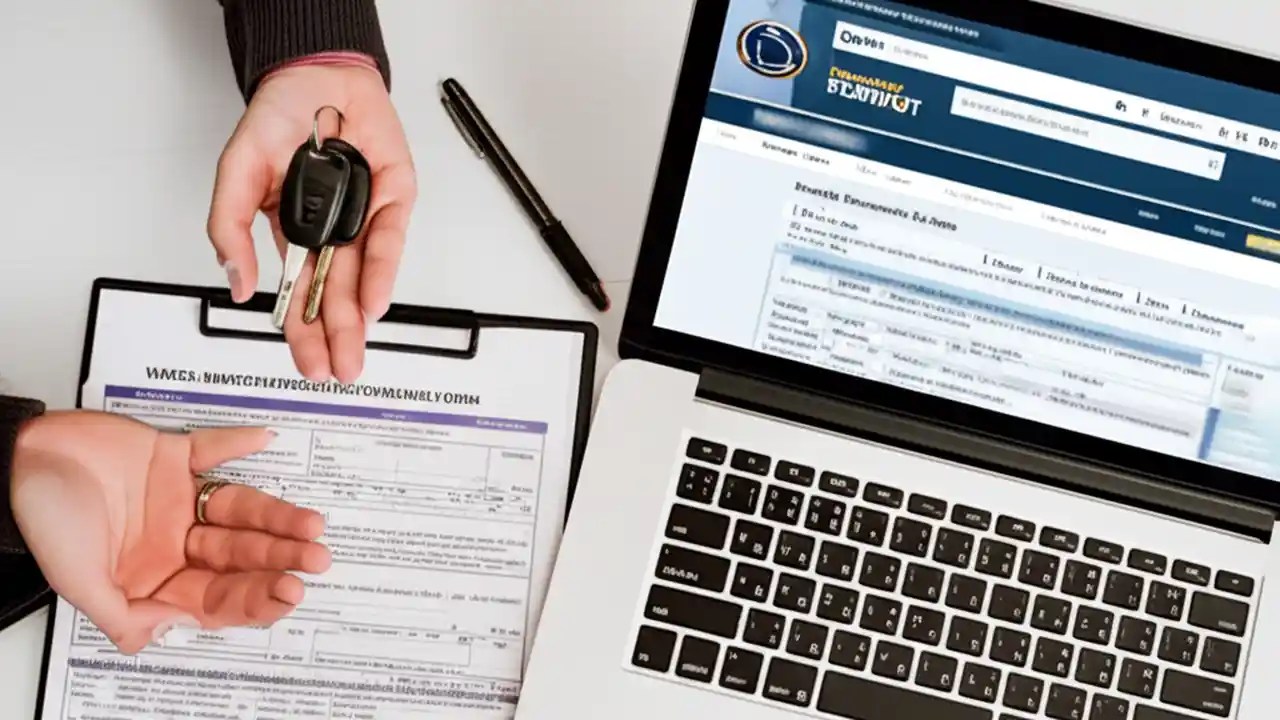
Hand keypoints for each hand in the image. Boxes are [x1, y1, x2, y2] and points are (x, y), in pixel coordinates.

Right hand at [10, 411, 331, 653]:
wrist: (20, 457)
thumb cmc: (40, 515)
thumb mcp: (77, 579)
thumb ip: (121, 612)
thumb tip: (161, 631)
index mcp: (152, 577)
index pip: (216, 597)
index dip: (254, 598)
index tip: (287, 593)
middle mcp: (171, 542)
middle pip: (238, 555)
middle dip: (279, 559)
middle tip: (315, 558)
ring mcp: (176, 500)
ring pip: (240, 511)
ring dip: (276, 516)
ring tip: (309, 523)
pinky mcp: (171, 456)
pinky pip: (213, 449)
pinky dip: (238, 443)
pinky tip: (265, 439)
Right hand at [207, 61, 416, 383]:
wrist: (316, 73)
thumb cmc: (279, 117)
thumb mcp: (236, 172)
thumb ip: (229, 228)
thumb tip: (236, 283)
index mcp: (292, 233)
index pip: (297, 292)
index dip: (300, 330)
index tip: (306, 364)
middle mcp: (331, 232)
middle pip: (332, 295)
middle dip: (333, 338)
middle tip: (336, 373)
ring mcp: (362, 219)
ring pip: (362, 278)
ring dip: (358, 318)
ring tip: (354, 353)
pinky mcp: (392, 200)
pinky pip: (387, 241)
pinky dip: (380, 272)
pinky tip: (373, 303)